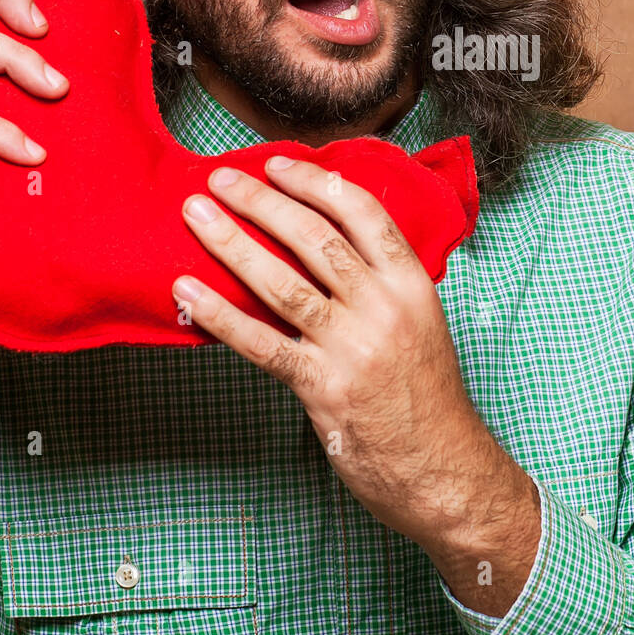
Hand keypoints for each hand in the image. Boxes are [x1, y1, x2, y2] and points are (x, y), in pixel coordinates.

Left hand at [173, 157, 539, 612]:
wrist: (444, 470)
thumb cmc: (428, 398)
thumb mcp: (421, 323)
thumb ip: (381, 284)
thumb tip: (327, 243)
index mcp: (411, 284)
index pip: (362, 212)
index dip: (314, 183)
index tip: (277, 164)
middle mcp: (383, 307)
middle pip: (314, 238)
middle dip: (261, 202)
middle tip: (219, 180)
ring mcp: (352, 347)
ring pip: (283, 282)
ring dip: (232, 244)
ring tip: (195, 217)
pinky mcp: (323, 387)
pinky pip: (262, 344)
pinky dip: (220, 315)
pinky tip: (189, 292)